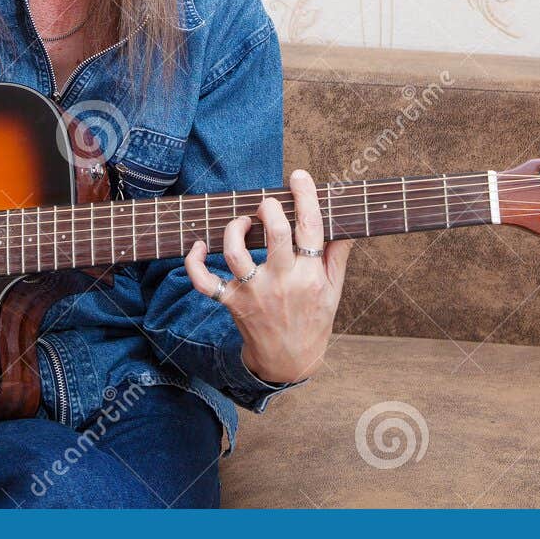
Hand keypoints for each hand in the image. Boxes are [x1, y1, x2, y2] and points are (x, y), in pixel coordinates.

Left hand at [182, 169, 351, 383]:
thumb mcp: (334, 289)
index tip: (298, 176)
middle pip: (274, 235)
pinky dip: (195, 262)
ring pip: (236, 253)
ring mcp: (254, 293)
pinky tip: (198, 246)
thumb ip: (337, 253)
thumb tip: (344, 222)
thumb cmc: (314, 319)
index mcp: (310, 276)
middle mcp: (282, 282)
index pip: (311, 228)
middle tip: (268, 203)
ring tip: (243, 222)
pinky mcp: (232, 302)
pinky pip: (205, 282)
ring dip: (236, 228)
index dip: (305, 197)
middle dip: (269, 208)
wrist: (289, 361)